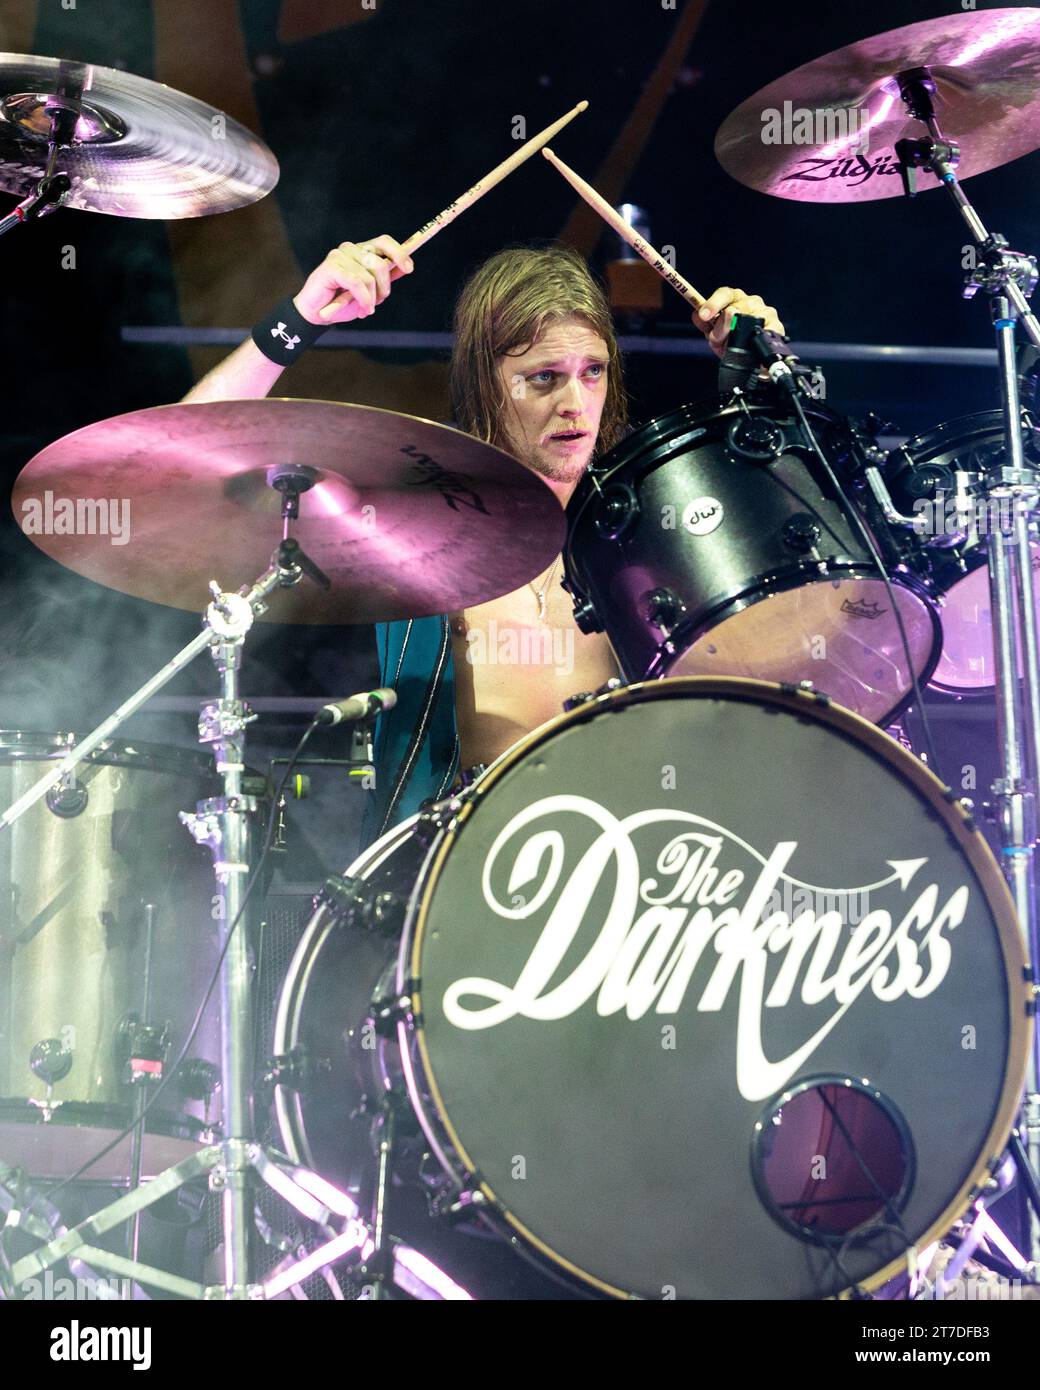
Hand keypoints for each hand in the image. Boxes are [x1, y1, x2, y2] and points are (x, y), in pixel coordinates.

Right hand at [293, 235, 413, 324]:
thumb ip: (385, 279)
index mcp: (362, 251)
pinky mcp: (332, 266)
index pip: (384, 242)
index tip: (409, 268)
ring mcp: (340, 255)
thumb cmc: (343, 302)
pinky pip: (358, 283)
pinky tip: (362, 310)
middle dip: (384, 289)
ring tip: (365, 310)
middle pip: (380, 263)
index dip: (399, 253)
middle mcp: (351, 248)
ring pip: (370, 276)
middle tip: (377, 304)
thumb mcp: (371, 292)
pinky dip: (363, 299)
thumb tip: (405, 268)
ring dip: (372, 299)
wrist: (317, 313)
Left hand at [693, 288, 785, 359]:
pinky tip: (747, 350)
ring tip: (730, 348)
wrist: (752, 358)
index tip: (704, 315)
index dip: (713, 304)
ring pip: (746, 321)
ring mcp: (766, 312)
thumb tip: (697, 315)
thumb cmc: (733, 340)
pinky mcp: (777, 326)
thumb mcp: (714, 332)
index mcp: (735, 298)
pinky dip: (752, 344)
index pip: (724, 294)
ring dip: (733, 339)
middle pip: (733, 310)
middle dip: (720, 329)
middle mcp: (751, 302)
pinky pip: (763, 334)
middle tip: (717, 341)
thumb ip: (705, 323)